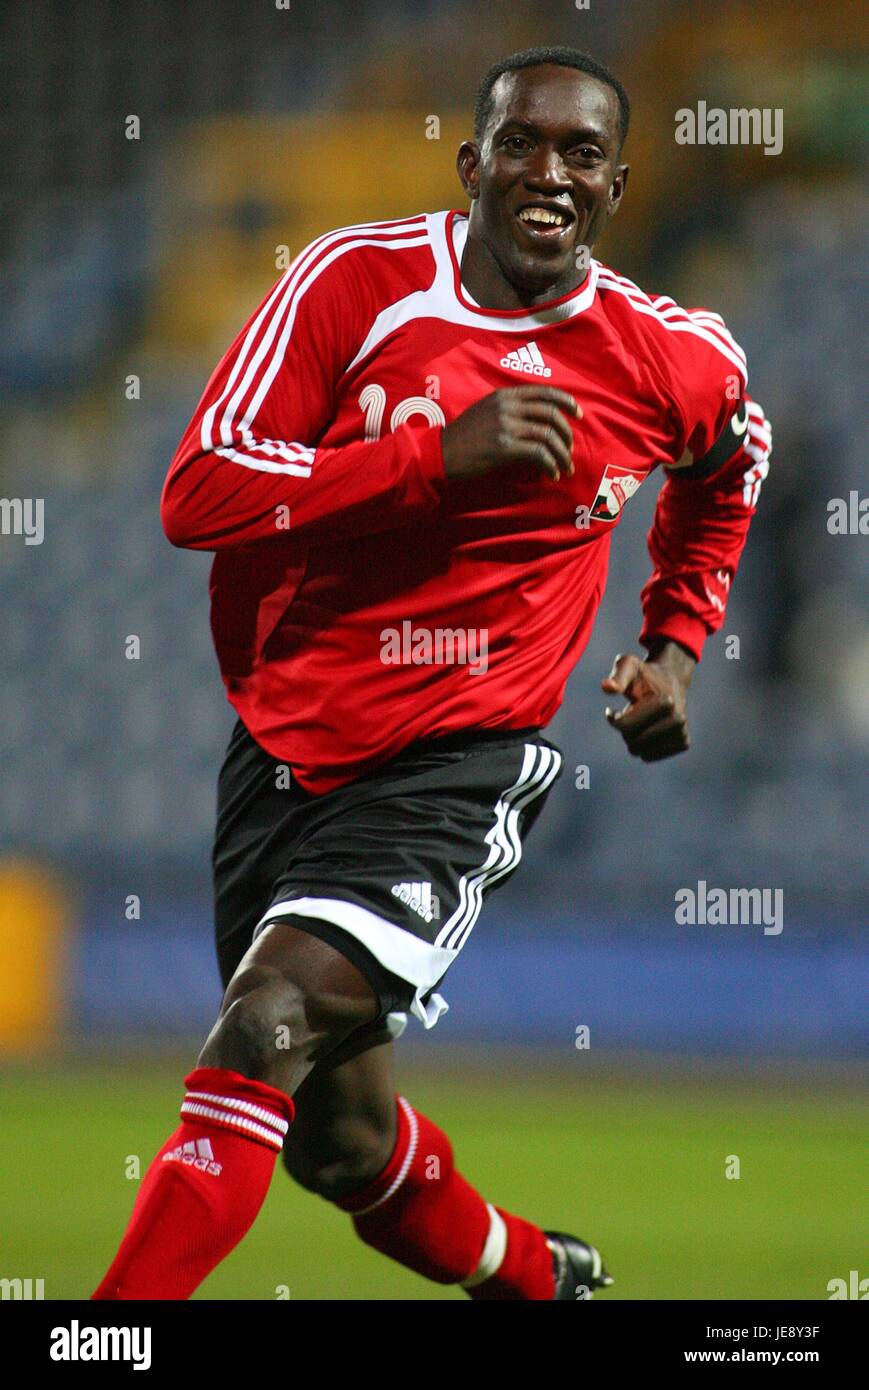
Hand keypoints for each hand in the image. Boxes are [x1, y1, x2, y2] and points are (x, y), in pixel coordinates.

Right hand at [441, 386, 581, 481]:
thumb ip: (509, 411)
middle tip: (570, 450)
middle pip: (551, 414)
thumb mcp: (485, 412)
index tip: (579, 415)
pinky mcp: (504, 447)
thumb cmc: (463, 437)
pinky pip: (538, 454)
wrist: (440, 454)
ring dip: (561, 454)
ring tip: (565, 468)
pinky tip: (551, 474)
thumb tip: (537, 423)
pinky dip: (550, 465)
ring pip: (548, 435)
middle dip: (567, 434)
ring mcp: (506, 425)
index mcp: (505, 395)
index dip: (566, 402)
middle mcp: (507, 406)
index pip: (545, 392)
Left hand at [602, 642, 695, 761]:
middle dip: (625, 730)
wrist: (671, 679)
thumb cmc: (644, 674)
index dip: (613, 719)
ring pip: (641, 752)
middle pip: (633, 742)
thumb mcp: (628, 666)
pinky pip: (649, 757)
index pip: (625, 727)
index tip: (612, 710)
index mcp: (665, 702)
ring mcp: (682, 732)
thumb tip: (607, 687)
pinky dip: (643, 746)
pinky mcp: (683, 743)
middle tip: (632, 714)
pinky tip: (650, 729)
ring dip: (634, 738)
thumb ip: (617, 677)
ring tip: (642, 720)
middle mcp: (678, 719)